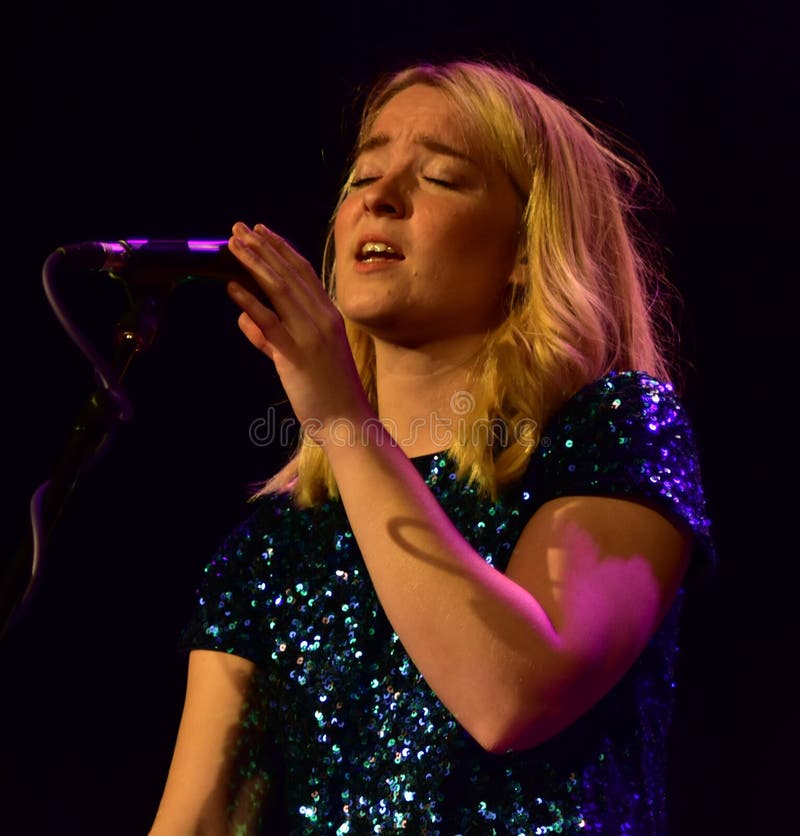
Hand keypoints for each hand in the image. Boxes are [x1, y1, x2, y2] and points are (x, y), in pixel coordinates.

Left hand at [226, 222, 371, 443]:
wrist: (347, 421)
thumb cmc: (329, 393)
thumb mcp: (300, 358)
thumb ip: (271, 337)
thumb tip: (245, 318)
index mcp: (329, 316)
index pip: (303, 272)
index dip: (280, 249)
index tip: (260, 231)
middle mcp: (323, 318)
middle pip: (289, 273)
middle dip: (262, 247)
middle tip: (238, 228)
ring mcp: (312, 335)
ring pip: (280, 289)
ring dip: (254, 263)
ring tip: (233, 245)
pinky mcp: (298, 355)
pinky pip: (271, 323)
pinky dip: (250, 302)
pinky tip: (232, 287)